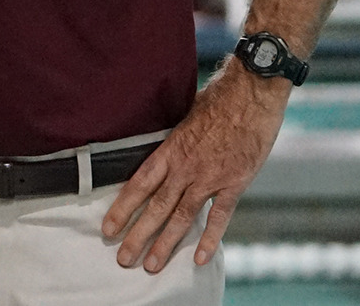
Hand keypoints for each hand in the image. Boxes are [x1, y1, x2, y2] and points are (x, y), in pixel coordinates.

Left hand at [102, 62, 288, 272]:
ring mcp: (210, 177)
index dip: (122, 208)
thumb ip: (172, 140)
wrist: (252, 94)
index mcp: (170, 149)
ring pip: (182, 216)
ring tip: (152, 265)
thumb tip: (159, 150)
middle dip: (138, 235)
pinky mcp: (235, 183)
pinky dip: (209, 238)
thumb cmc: (218, 100)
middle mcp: (186, 167)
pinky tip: (200, 258)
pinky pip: (219, 216)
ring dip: (166, 243)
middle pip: (156, 207)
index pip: (139, 184)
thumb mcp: (184, 116)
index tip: (107, 227)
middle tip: (123, 258)